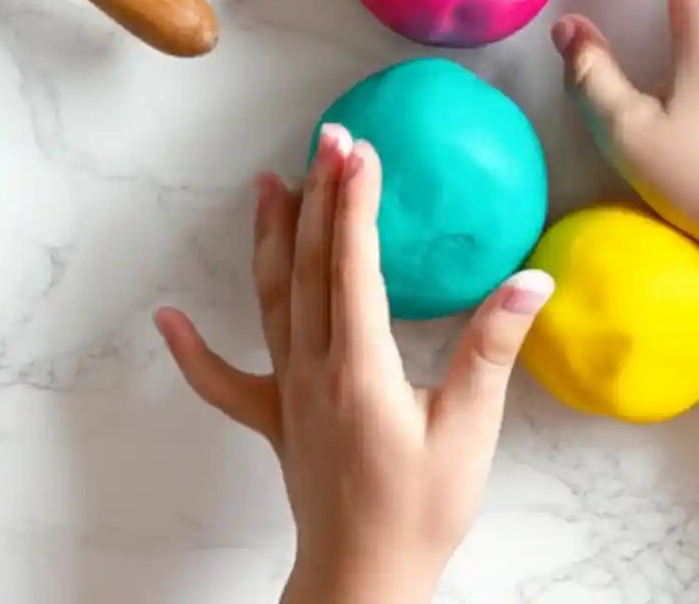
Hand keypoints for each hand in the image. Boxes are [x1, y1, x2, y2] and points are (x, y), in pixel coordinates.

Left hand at [155, 124, 553, 603]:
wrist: (365, 577)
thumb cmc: (420, 510)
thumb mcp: (469, 430)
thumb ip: (492, 349)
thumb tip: (531, 282)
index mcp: (359, 367)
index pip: (354, 265)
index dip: (356, 202)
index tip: (360, 150)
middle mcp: (312, 369)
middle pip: (311, 268)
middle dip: (320, 198)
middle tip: (326, 140)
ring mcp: (286, 393)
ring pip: (271, 301)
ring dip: (271, 240)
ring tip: (268, 185)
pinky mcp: (276, 419)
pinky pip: (224, 380)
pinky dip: (193, 349)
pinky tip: (167, 318)